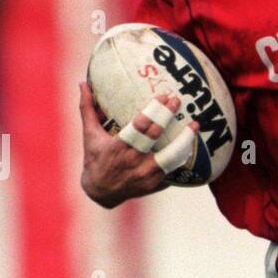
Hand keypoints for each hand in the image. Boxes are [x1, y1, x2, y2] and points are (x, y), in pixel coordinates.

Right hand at [78, 81, 198, 207]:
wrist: (101, 193)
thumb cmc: (95, 159)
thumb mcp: (89, 135)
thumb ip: (87, 109)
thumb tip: (82, 84)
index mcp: (117, 148)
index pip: (138, 127)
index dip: (153, 111)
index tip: (163, 96)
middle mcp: (133, 162)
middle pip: (155, 137)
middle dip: (167, 116)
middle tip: (177, 100)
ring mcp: (146, 175)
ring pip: (170, 157)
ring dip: (184, 140)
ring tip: (194, 125)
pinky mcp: (154, 184)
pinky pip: (172, 169)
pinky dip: (181, 155)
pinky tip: (191, 143)